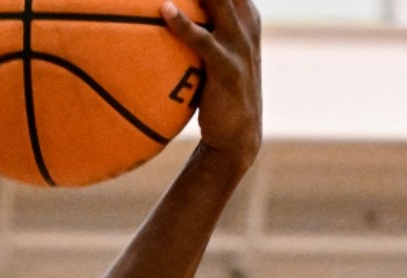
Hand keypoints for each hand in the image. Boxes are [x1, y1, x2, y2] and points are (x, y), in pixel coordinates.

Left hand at [163, 0, 262, 172]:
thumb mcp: (210, 55)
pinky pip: (203, 40)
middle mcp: (246, 23)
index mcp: (244, 15)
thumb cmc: (214, 93)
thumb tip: (161, 16)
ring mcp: (240, 44)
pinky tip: (164, 10)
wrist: (236, 135)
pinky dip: (183, 24)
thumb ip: (196, 32)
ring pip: (219, 1)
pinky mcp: (227, 67)